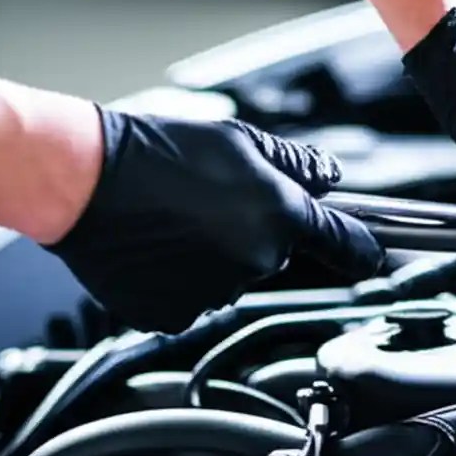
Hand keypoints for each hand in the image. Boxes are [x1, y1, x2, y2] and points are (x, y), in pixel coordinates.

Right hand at [46, 108, 383, 332]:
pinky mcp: (173, 315)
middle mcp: (254, 261)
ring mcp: (214, 294)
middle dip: (255, 235)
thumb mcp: (237, 140)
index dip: (361, 250)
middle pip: (277, 257)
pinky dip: (179, 283)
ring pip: (232, 281)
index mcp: (278, 216)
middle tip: (210, 203)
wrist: (83, 181)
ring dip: (215, 259)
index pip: (344, 244)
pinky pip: (191, 303)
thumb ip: (294, 163)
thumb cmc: (154, 151)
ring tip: (174, 221)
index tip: (371, 256)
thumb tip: (329, 177)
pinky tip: (156, 249)